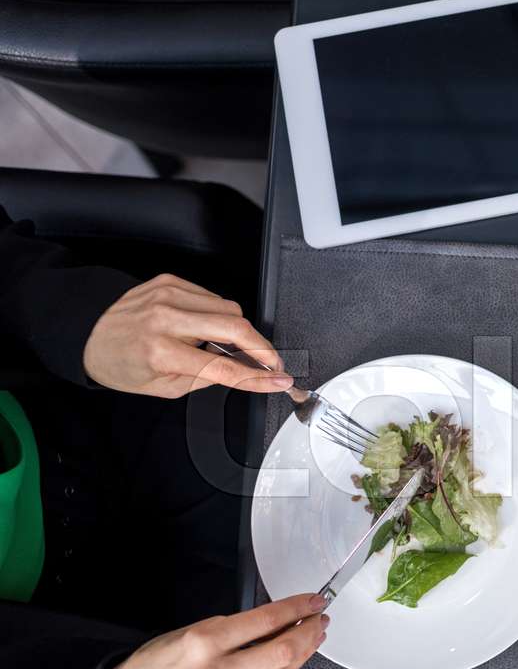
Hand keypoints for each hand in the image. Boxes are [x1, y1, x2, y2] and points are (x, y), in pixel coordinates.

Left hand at [83, 274, 293, 397]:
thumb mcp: (162, 387)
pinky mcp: (170, 281)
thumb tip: (244, 372)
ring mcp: (169, 295)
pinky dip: (218, 314)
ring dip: (240, 330)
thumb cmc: (120, 362)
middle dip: (263, 348)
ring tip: (227, 345)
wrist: (87, 332)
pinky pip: (213, 297)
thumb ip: (206, 378)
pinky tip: (206, 325)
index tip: (279, 379)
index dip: (258, 376)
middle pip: (237, 327)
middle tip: (272, 362)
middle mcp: (166, 318)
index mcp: (161, 352)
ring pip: (230, 309)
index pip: (224, 366)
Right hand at [104, 593, 327, 668]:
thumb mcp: (193, 631)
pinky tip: (289, 666)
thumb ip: (236, 628)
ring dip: (302, 655)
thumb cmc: (161, 662)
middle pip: (283, 651)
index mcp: (203, 643)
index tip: (315, 601)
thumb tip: (281, 620)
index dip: (298, 608)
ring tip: (309, 640)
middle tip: (319, 621)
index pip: (266, 621)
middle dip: (309, 632)